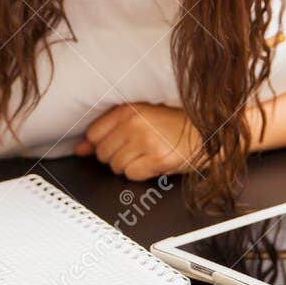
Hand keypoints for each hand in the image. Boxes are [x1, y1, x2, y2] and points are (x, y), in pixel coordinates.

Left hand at [75, 102, 199, 180]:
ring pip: (116, 166)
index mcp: (128, 109)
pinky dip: (141, 173)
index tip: (113, 143)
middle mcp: (134, 124)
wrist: (206, 132)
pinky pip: (132, 175)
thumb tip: (80, 149)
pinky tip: (152, 162)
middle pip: (102, 153)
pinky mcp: (158, 160)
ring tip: (146, 154)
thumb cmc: (174, 123)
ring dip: (129, 165)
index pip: (93, 134)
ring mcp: (146, 142)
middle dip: (115, 156)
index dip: (100, 143)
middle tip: (135, 149)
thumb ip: (107, 130)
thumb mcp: (140, 117)